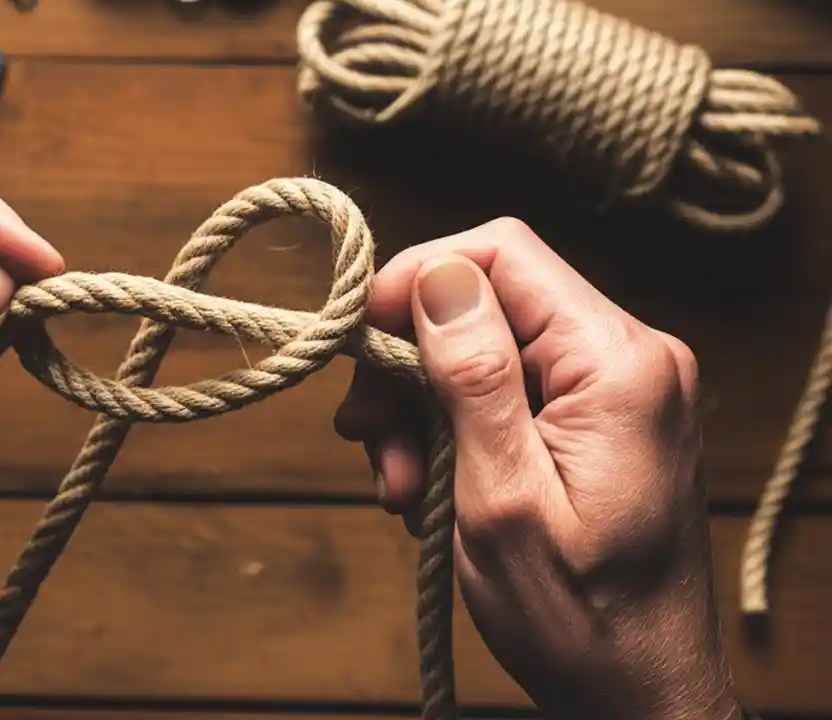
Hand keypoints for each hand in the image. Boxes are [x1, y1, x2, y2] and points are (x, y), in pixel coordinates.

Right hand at [336, 219, 737, 719]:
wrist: (637, 694)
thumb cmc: (580, 619)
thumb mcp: (503, 498)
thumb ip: (473, 377)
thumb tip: (437, 275)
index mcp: (617, 364)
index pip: (502, 253)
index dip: (417, 279)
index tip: (357, 337)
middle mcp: (628, 358)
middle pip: (486, 302)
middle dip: (410, 364)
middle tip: (367, 436)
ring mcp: (615, 390)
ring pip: (483, 350)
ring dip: (421, 409)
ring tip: (400, 486)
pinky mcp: (595, 420)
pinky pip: (504, 391)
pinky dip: (451, 431)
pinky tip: (429, 490)